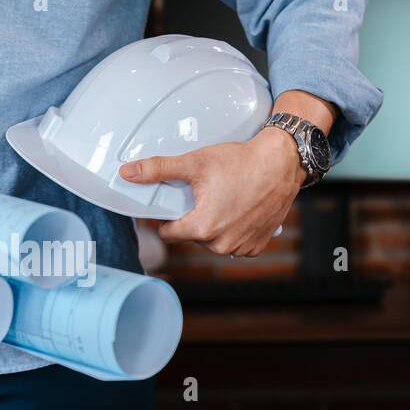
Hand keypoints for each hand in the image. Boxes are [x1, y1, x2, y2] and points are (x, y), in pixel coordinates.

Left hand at [118, 127, 303, 257]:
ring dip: (215, 226)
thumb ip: (158, 170)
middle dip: (195, 218)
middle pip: (192, 236)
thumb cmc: (240, 162)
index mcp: (202, 228)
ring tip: (225, 200)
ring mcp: (241, 248)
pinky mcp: (257, 246)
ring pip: (214, 241)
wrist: (282, 162)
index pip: (169, 233)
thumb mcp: (195, 163)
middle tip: (207, 194)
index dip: (169, 217)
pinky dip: (235, 231)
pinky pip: (235, 244)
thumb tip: (127, 173)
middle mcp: (221, 244)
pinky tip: (240, 211)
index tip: (177, 203)